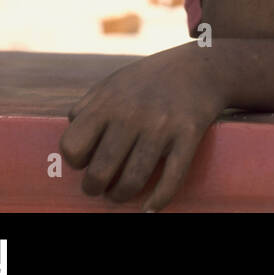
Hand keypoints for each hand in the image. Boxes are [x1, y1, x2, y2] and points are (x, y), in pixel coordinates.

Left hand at [60, 42, 226, 210]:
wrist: (201, 66)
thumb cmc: (150, 78)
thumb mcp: (113, 82)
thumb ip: (88, 107)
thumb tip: (72, 139)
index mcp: (108, 102)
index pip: (73, 146)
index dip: (75, 161)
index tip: (85, 162)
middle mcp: (132, 115)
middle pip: (99, 171)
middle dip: (94, 187)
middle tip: (99, 187)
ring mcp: (162, 126)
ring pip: (132, 180)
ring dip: (121, 196)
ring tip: (120, 195)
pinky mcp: (188, 134)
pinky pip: (171, 178)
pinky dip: (158, 200)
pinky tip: (150, 208)